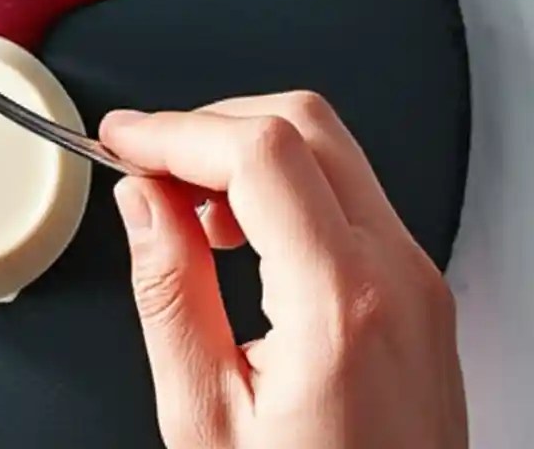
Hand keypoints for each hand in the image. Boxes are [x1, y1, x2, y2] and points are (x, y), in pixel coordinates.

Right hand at [99, 92, 466, 448]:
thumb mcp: (205, 415)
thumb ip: (169, 292)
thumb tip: (144, 203)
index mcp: (341, 304)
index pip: (259, 153)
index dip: (174, 131)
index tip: (121, 141)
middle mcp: (397, 276)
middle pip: (304, 123)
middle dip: (209, 127)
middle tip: (145, 165)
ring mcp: (417, 280)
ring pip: (331, 149)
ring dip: (245, 154)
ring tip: (186, 210)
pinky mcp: (417, 291)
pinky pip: (349, 195)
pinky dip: (282, 187)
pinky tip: (238, 236)